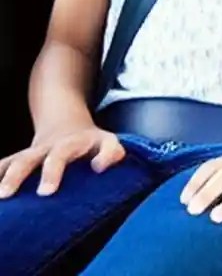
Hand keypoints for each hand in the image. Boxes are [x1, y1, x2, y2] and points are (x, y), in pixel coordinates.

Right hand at [0, 127, 124, 198]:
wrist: (68, 128)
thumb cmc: (93, 145)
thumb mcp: (109, 142)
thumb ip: (111, 153)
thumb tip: (99, 167)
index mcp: (71, 143)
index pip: (61, 154)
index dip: (52, 171)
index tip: (52, 189)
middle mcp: (47, 147)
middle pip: (30, 159)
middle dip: (19, 176)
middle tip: (17, 194)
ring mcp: (30, 153)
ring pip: (13, 162)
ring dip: (3, 177)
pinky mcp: (17, 160)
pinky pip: (1, 167)